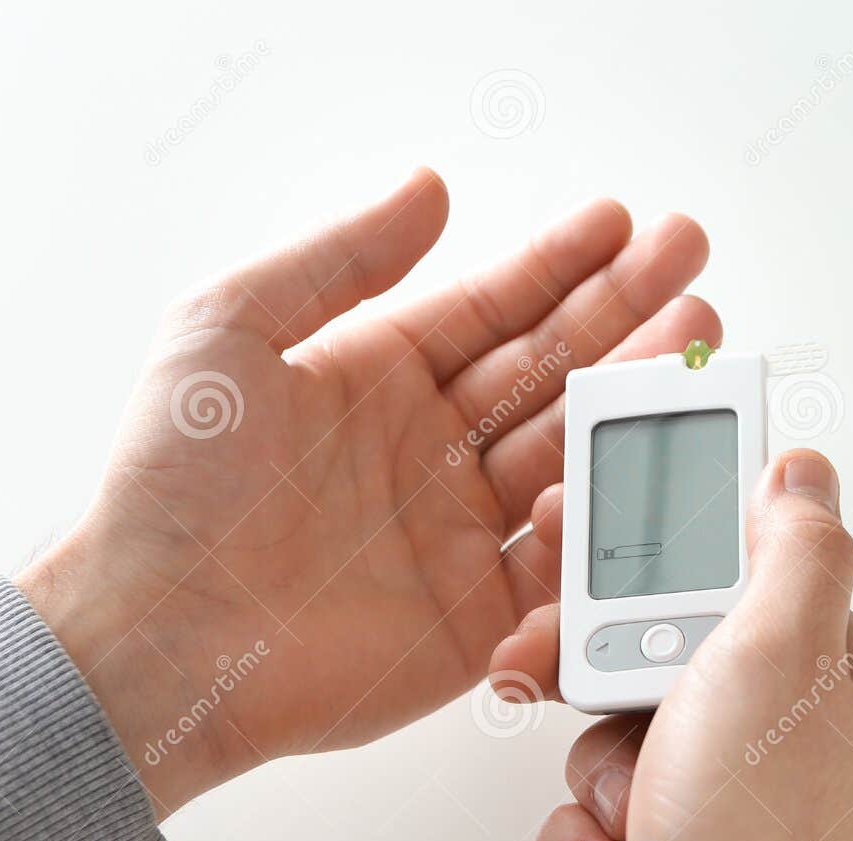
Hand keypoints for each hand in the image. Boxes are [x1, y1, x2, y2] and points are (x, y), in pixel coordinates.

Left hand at [17, 168, 717, 815]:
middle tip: (690, 267)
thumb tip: (429, 188)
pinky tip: (640, 461)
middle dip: (623, 315)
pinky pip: (560, 565)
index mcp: (376, 380)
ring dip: (635, 399)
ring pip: (571, 454)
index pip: (491, 309)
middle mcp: (428, 451)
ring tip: (692, 342)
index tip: (622, 223)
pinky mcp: (476, 618)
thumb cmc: (173, 486)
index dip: (559, 264)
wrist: (160, 639)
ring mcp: (457, 533)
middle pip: (548, 372)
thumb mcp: (230, 329)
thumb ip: (337, 259)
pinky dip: (600, 519)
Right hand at [489, 451, 852, 840]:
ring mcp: (744, 804)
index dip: (669, 559)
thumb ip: (795, 549)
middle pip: (670, 652)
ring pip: (630, 733)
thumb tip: (805, 471)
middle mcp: (797, 734)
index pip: (744, 568)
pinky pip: (618, 812)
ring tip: (628, 807)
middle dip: (611, 679)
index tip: (611, 556)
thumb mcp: (779, 656)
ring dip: (602, 769)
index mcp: (832, 668)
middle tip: (587, 685)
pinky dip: (597, 835)